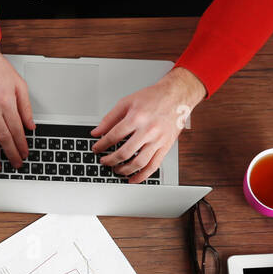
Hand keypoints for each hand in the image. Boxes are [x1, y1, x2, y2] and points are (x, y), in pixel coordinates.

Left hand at [92, 67, 205, 183]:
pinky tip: (132, 179)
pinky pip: (153, 166)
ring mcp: (158, 140)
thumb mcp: (127, 102)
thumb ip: (109, 118)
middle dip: (110, 160)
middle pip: (124, 153)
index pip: (113, 136)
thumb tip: (95, 132)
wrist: (177, 95)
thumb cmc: (153, 97)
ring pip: (138, 163)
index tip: (96, 149)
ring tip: (116, 170)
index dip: (101, 145)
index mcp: (136, 117)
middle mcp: (148, 130)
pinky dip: (142, 176)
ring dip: (124, 170)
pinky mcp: (166, 146)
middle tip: (104, 161)